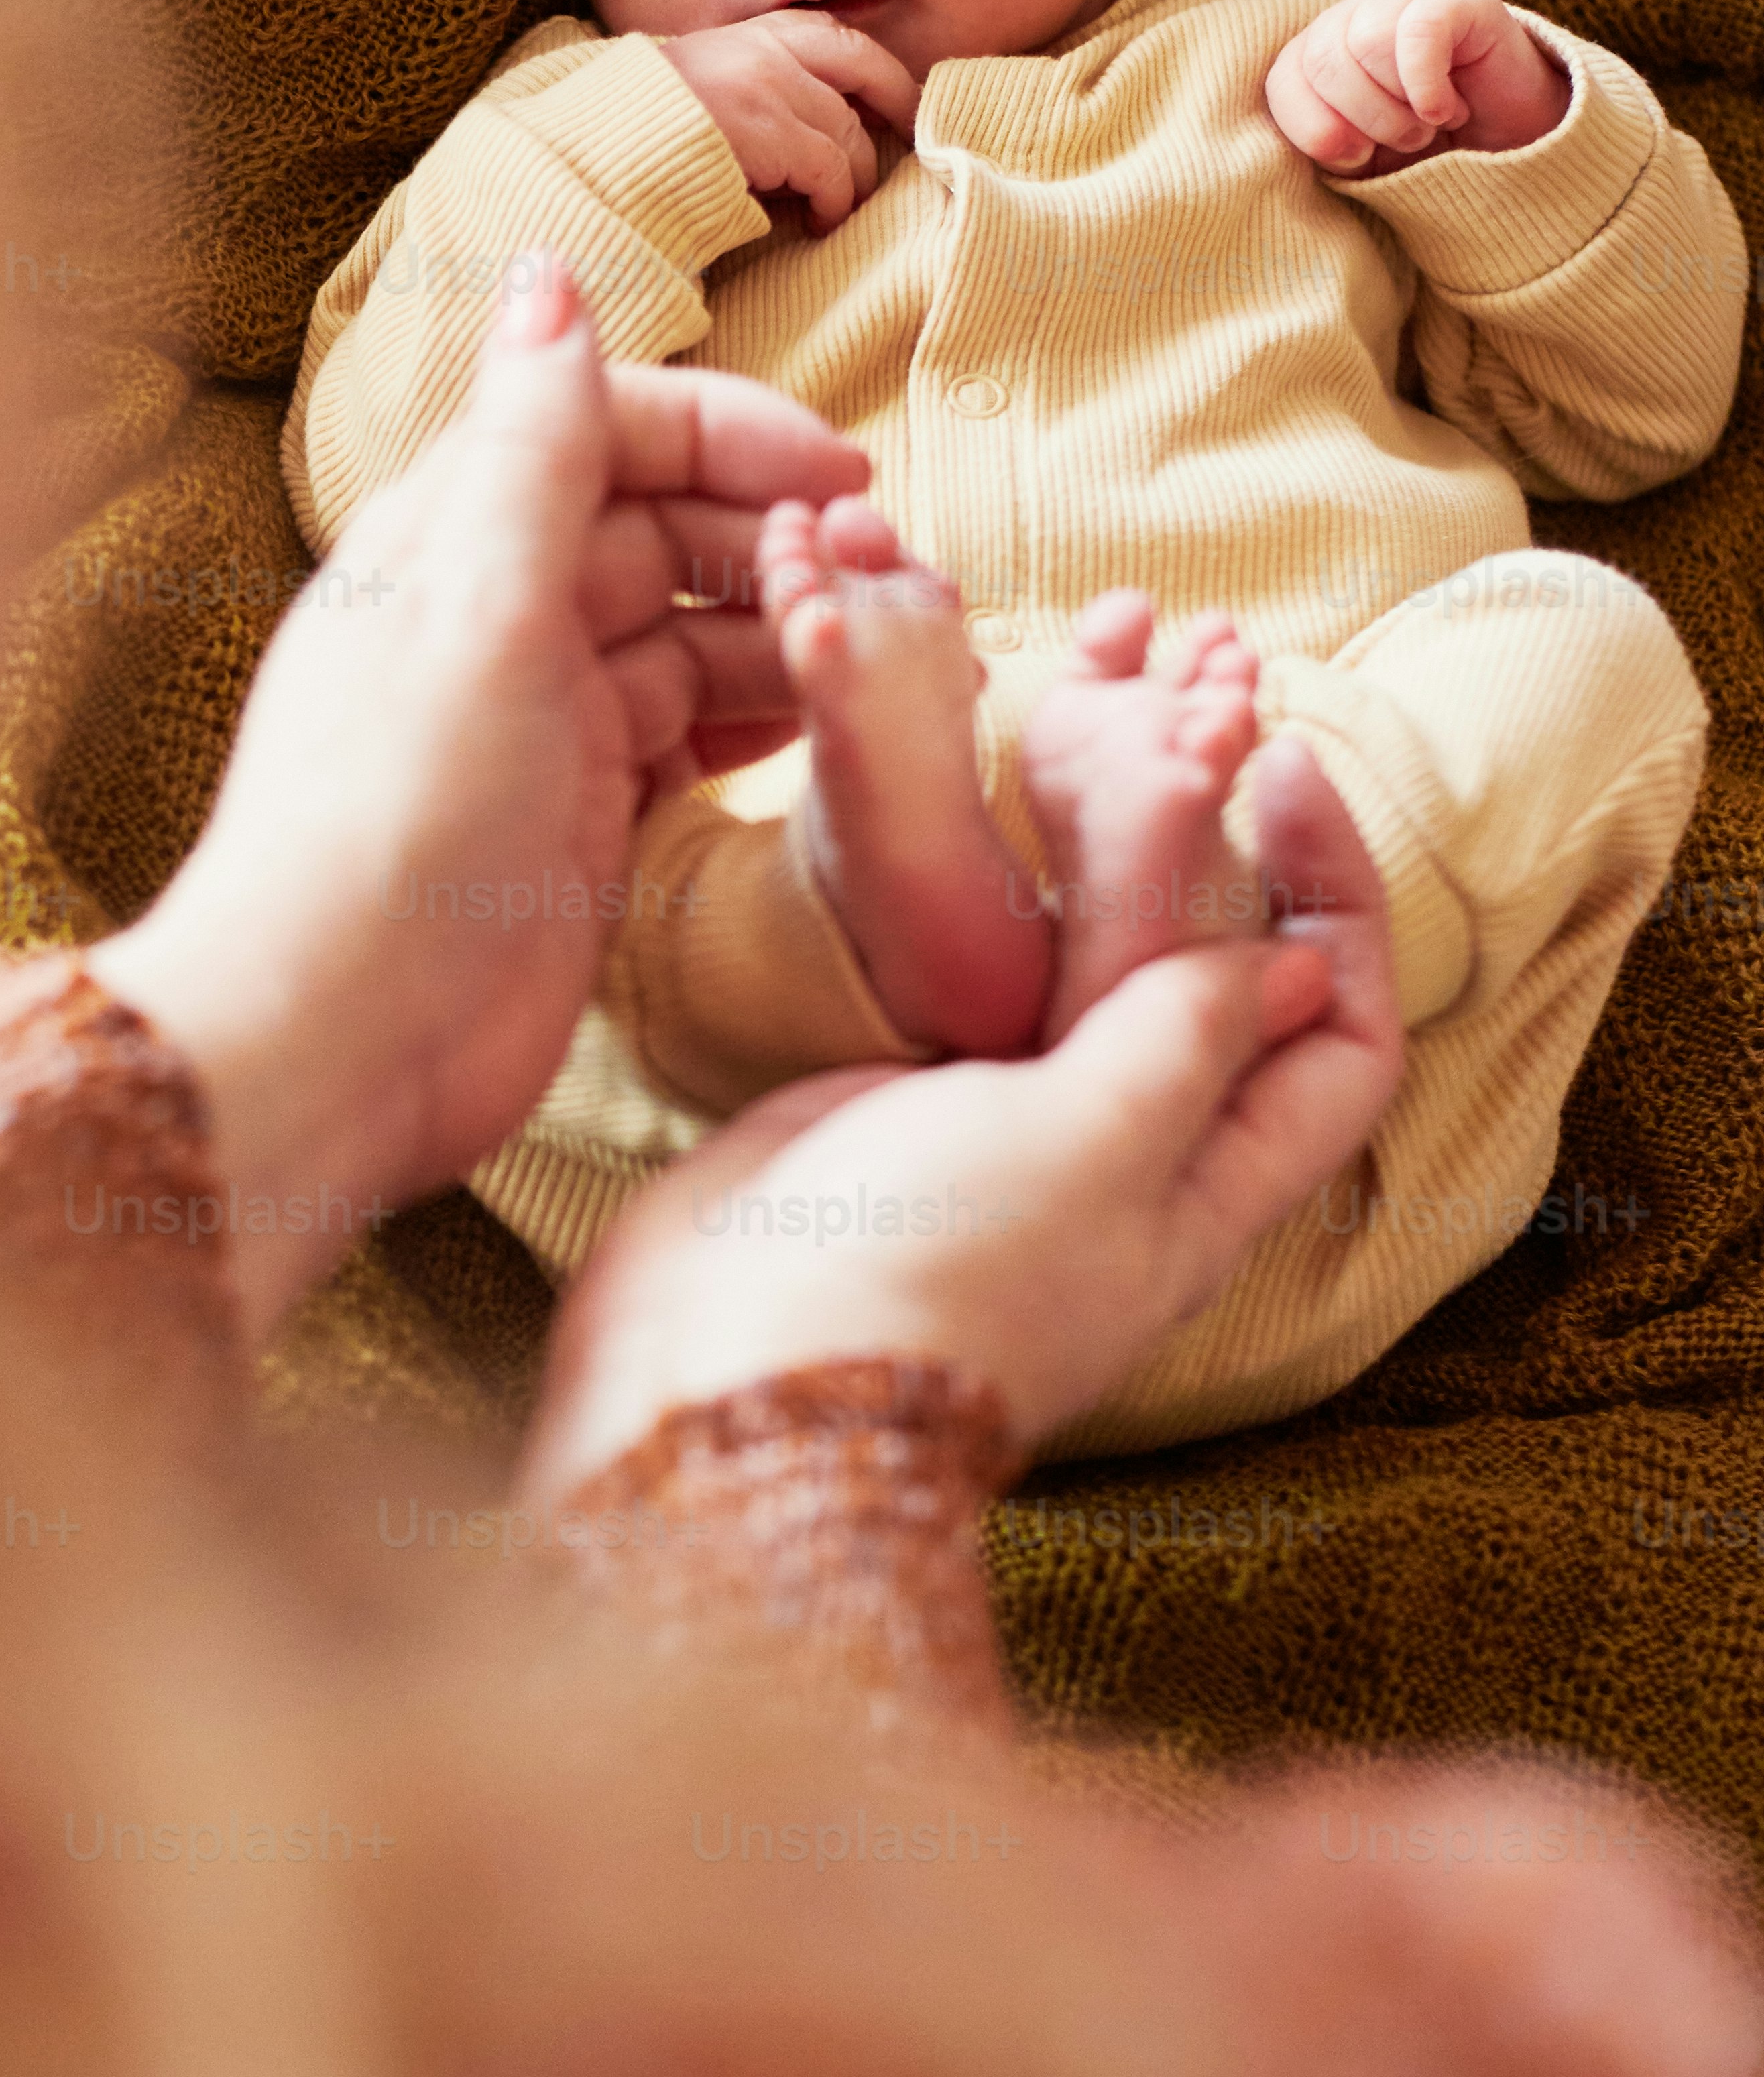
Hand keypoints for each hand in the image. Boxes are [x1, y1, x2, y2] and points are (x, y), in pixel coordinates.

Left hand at [89, 257, 866, 1331]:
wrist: (336, 1041)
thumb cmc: (388, 822)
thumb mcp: (475, 609)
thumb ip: (530, 446)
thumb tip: (544, 272)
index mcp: (447, 540)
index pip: (609, 432)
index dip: (732, 439)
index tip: (846, 481)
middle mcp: (491, 618)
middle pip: (660, 530)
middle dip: (774, 537)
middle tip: (894, 578)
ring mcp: (539, 723)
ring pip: (685, 633)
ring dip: (782, 628)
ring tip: (889, 648)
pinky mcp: (577, 821)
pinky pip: (685, 735)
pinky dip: (755, 715)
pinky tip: (822, 715)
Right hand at [526, 735, 1403, 1484]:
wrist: (732, 1363)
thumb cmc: (934, 1274)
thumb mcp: (1096, 1146)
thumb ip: (1189, 1042)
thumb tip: (1291, 961)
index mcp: (1205, 1191)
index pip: (1340, 1043)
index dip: (1344, 903)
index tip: (1284, 774)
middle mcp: (1125, 1154)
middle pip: (1221, 985)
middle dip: (1225, 848)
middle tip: (1184, 713)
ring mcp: (1010, 1125)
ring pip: (1096, 964)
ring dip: (1112, 847)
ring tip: (1095, 722)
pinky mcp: (905, 1096)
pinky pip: (985, 977)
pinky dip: (1002, 887)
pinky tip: (984, 805)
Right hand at [659, 10, 922, 232]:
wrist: (592, 150)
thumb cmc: (636, 134)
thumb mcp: (696, 91)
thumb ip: (745, 90)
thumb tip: (793, 127)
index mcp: (745, 33)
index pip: (831, 37)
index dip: (876, 70)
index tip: (899, 102)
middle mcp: (761, 47)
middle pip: (861, 66)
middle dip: (896, 102)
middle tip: (911, 140)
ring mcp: (766, 84)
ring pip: (848, 131)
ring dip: (854, 177)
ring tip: (840, 208)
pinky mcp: (767, 130)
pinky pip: (830, 170)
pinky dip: (833, 202)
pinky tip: (820, 224)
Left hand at [1266, 0, 1569, 175]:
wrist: (1516, 145)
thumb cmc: (1431, 152)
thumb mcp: (1367, 160)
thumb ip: (1326, 145)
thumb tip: (1321, 141)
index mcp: (1322, 50)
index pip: (1283, 77)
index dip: (1314, 129)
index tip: (1357, 158)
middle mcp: (1356, 14)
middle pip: (1323, 59)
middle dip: (1363, 121)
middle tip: (1406, 144)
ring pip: (1367, 42)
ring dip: (1400, 107)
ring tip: (1431, 126)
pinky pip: (1419, 31)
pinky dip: (1426, 85)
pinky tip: (1447, 110)